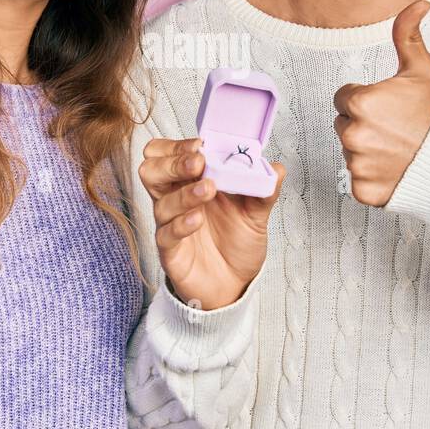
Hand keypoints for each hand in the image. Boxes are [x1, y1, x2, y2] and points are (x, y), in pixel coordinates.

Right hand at [138, 137, 285, 310]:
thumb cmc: (237, 242)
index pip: (167, 153)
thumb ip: (264, 190)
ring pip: (160, 201)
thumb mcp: (256, 213)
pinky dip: (181, 224)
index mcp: (191, 182)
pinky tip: (197, 220)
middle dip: (173, 162)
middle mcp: (175, 199)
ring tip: (208, 189)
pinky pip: (166, 234)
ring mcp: (170, 225)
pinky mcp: (171, 252)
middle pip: (152, 170)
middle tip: (198, 162)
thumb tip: (277, 169)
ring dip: (184, 192)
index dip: (178, 146)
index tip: (202, 145)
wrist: (236, 284)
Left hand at [333, 0, 429, 206]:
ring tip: (400, 149)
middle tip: (397, 129)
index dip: (368, 100)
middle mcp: (351, 135)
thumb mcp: (423, 69)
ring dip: (369, 151)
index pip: (344, 98)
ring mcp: (356, 166)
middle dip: (366, 125)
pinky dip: (375, 178)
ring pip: (351, 152)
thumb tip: (419, 2)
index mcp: (358, 102)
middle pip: (344, 124)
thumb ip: (408, 33)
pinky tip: (398, 170)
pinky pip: (358, 181)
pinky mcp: (362, 191)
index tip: (392, 108)